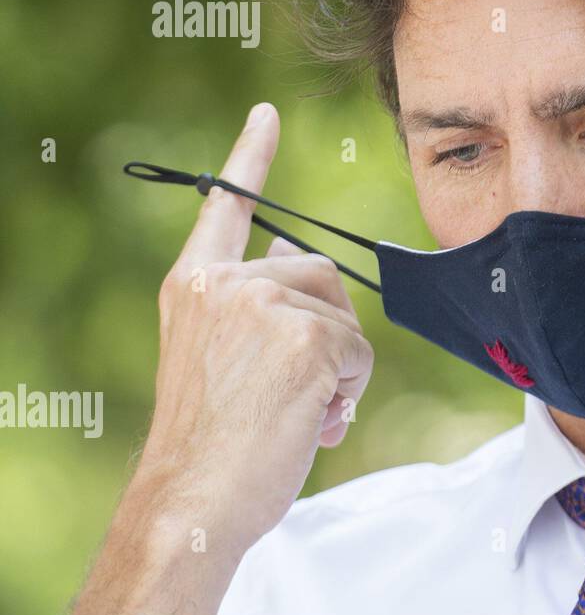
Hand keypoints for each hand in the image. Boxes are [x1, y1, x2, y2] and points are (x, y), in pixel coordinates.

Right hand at [138, 102, 373, 547]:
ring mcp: (264, 304)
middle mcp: (226, 284)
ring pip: (346, 316)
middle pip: (321, 272)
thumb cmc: (213, 443)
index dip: (251, 156)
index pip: (226, 206)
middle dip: (331, 330)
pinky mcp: (306, 334)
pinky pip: (360, 350)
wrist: (195, 501)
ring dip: (341, 367)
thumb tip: (296, 251)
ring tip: (302, 410)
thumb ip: (257, 305)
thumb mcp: (221, 358)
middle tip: (302, 389)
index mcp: (196, 286)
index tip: (267, 112)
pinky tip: (313, 419)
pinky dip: (350, 389)